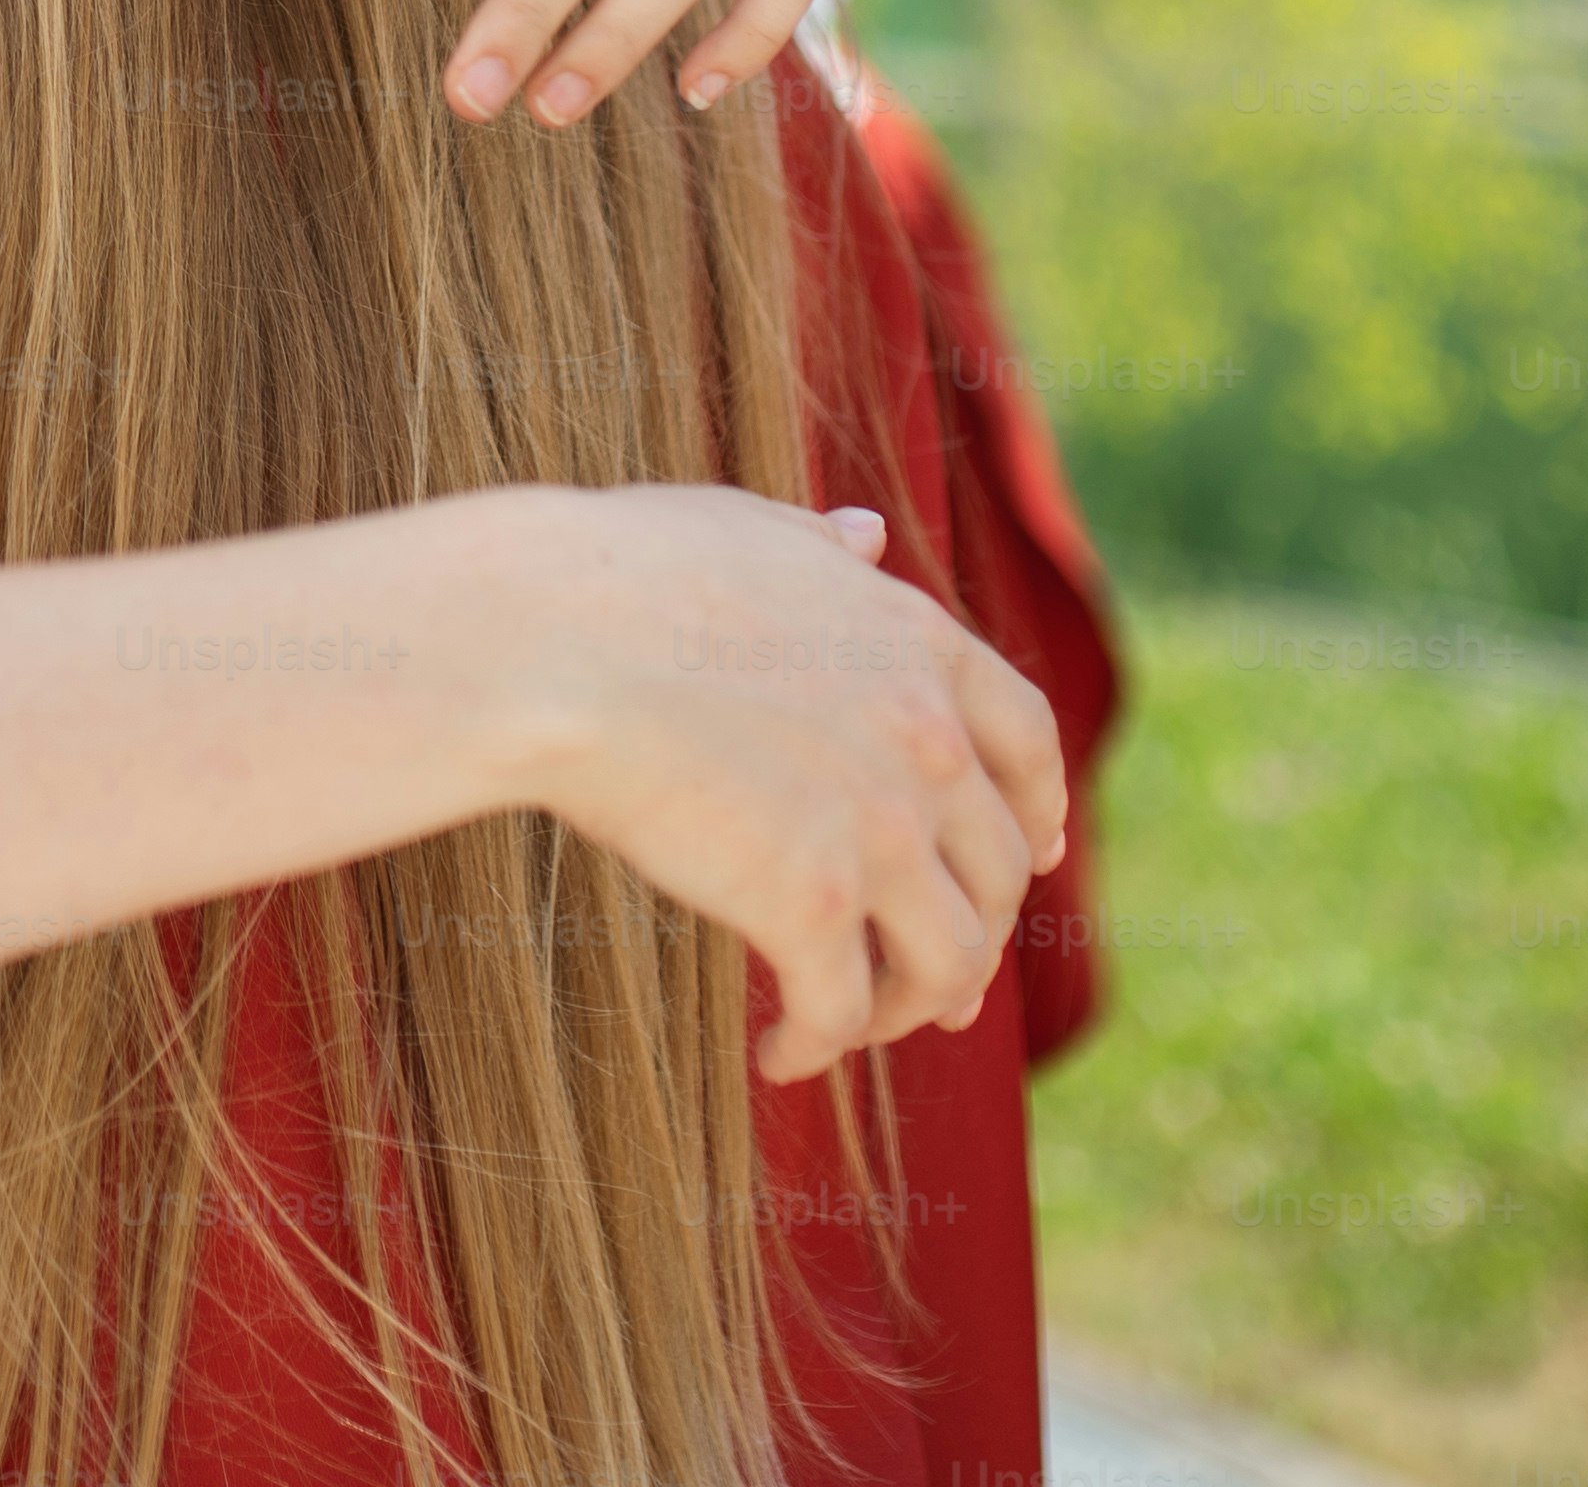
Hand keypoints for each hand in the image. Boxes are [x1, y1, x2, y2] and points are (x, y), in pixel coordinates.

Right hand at [471, 486, 1065, 1083]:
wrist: (547, 637)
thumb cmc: (619, 575)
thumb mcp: (748, 530)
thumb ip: (822, 547)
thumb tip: (866, 536)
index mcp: (920, 645)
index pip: (1029, 744)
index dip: (1041, 809)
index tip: (1038, 852)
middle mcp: (928, 741)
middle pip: (999, 870)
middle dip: (978, 932)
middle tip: (945, 986)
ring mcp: (880, 828)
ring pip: (951, 959)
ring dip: (915, 1006)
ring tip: (856, 1026)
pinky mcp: (811, 904)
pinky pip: (844, 1011)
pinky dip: (818, 1047)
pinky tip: (779, 1058)